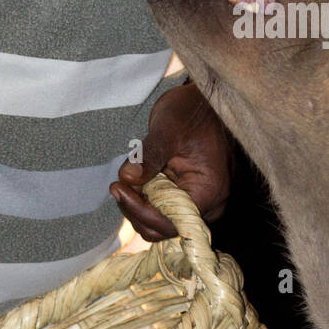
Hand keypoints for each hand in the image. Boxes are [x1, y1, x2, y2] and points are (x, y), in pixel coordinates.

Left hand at [110, 82, 233, 241]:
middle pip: (166, 227)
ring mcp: (203, 201)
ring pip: (163, 221)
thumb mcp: (167, 128)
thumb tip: (127, 178)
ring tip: (125, 181)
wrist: (204, 101)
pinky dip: (147, 200)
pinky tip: (135, 181)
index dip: (141, 211)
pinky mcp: (192, 196)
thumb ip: (148, 156)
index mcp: (210, 189)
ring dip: (140, 206)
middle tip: (117, 184)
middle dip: (138, 210)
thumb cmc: (191, 110)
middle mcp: (211, 203)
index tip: (118, 188)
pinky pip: (166, 210)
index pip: (171, 222)